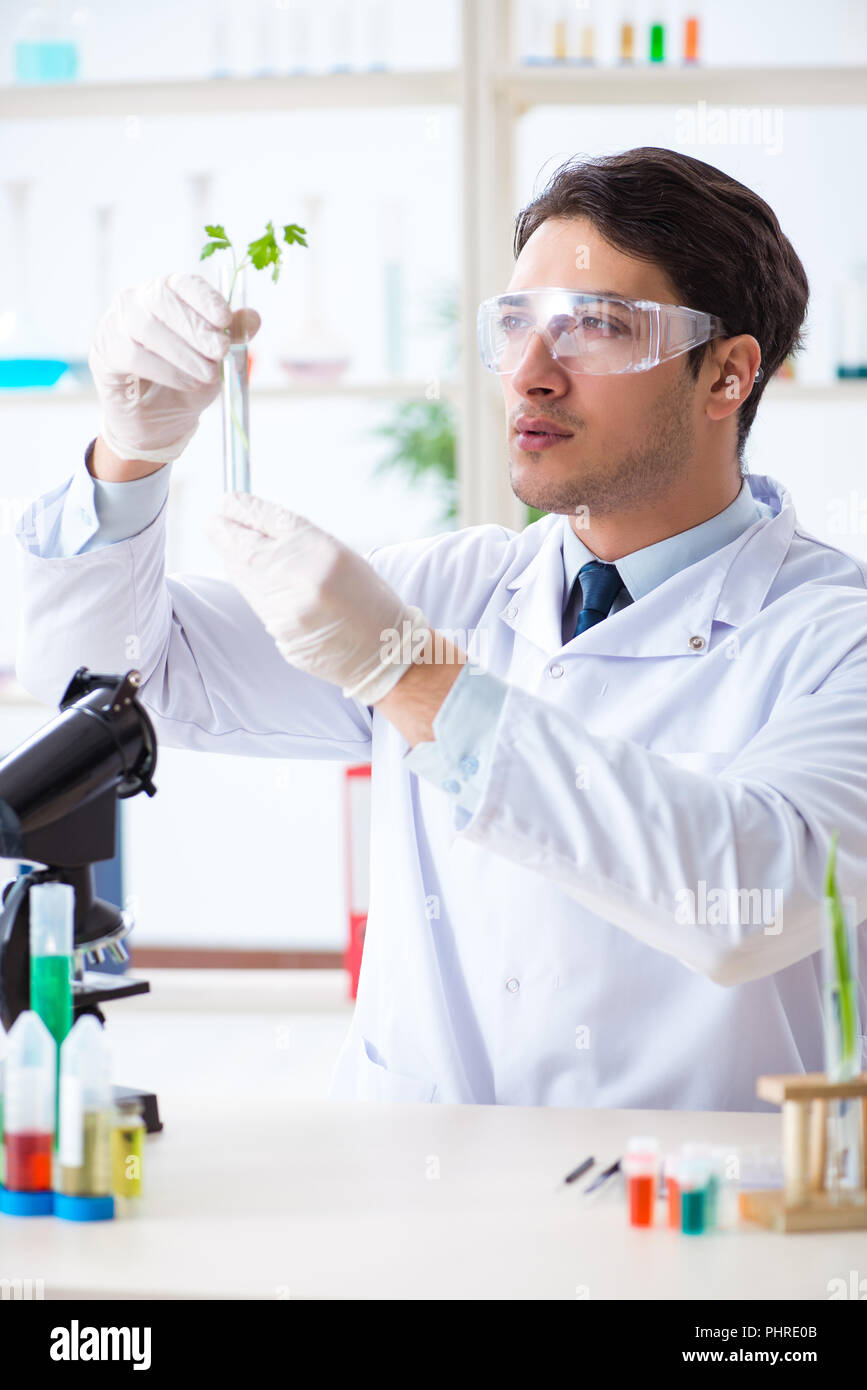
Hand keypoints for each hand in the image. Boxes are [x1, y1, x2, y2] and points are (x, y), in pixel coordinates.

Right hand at [88, 272, 260, 464]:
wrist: (157, 422)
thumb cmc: (185, 382)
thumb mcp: (216, 360)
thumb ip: (233, 336)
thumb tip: (253, 317)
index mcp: (167, 294)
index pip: (182, 282)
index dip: (204, 297)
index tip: (225, 319)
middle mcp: (137, 302)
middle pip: (161, 299)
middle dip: (196, 327)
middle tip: (221, 351)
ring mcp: (115, 324)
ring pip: (145, 326)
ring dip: (183, 352)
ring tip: (208, 374)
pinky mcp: (104, 352)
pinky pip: (131, 354)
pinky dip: (165, 370)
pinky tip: (186, 382)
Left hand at [206, 492, 431, 703]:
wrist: (384, 650)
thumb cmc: (366, 598)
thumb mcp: (338, 555)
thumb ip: (296, 540)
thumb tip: (252, 523)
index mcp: (323, 552)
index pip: (271, 522)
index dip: (244, 510)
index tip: (228, 502)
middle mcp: (302, 580)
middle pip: (247, 548)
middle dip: (224, 532)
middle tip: (212, 520)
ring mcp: (289, 610)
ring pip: (245, 576)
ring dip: (234, 558)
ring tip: (229, 544)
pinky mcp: (281, 633)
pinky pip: (256, 601)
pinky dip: (249, 584)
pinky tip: (253, 576)